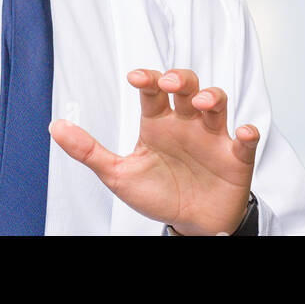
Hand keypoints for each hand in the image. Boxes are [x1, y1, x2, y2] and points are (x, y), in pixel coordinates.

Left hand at [49, 68, 257, 235]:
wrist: (190, 225)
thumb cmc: (158, 194)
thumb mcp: (119, 174)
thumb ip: (88, 151)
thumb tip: (56, 127)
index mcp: (158, 123)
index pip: (153, 91)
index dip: (147, 79)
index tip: (136, 78)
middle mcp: (186, 123)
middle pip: (187, 86)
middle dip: (180, 78)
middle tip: (169, 83)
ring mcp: (212, 138)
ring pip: (216, 103)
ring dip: (211, 96)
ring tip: (200, 102)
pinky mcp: (235, 157)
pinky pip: (246, 140)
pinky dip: (248, 133)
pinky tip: (243, 132)